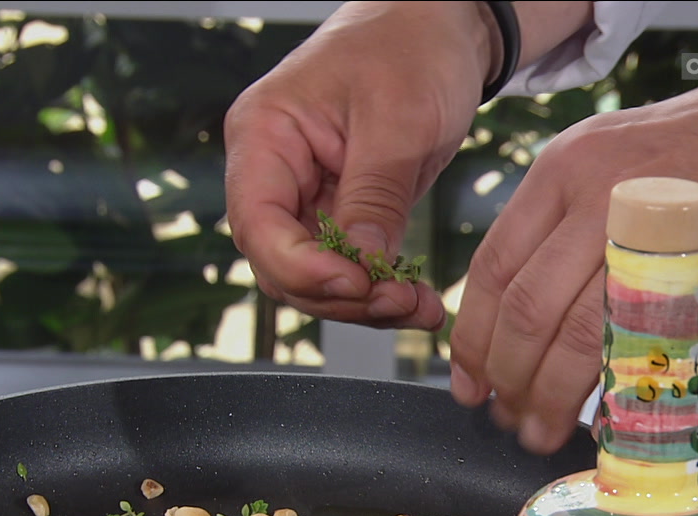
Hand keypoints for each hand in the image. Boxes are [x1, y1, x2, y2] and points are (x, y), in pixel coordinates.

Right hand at [223, 2, 498, 331]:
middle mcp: (272, 171)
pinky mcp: (337, 210)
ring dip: (362, 302)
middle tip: (398, 302)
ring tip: (417, 306)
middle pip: (280, 262)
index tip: (356, 284)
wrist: (438, 24)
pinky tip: (416, 299)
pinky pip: (345, 265)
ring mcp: (303, 195)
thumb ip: (374, 195)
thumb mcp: (398, 118)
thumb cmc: (410, 45)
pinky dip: (378, 288)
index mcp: (263, 135)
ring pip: (313, 275)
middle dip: (338, 293)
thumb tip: (360, 264)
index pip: (259, 224)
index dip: (301, 267)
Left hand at [449, 32, 697, 454]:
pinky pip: (655, 352)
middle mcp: (601, 197)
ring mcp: (661, 236)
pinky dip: (625, 398)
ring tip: (542, 430)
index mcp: (567, 167)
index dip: (474, 339)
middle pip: (527, 312)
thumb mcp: (618, 157)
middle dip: (508, 380)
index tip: (469, 380)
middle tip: (506, 415)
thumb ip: (566, 224)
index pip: (493, 269)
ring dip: (551, 399)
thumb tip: (523, 312)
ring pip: (577, 340)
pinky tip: (613, 419)